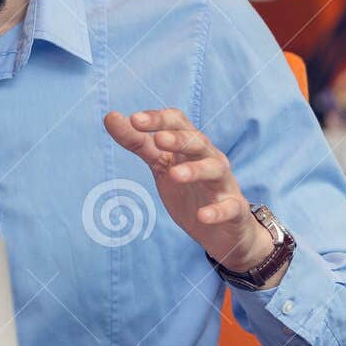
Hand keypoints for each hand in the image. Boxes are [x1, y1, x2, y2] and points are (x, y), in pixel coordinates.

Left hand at [103, 108, 281, 281]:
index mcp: (191, 147)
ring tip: (175, 175)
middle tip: (158, 139)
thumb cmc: (189, 190)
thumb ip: (138, 142)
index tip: (133, 119)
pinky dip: (218, 211)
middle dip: (179, 139)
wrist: (222, 230)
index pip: (178, 123)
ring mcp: (224, 185)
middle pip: (198, 142)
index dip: (158, 119)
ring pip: (215, 169)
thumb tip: (110, 116)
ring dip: (197, 170)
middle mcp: (210, 159)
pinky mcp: (235, 211)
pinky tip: (203, 216)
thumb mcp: (160, 164)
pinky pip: (230, 208)